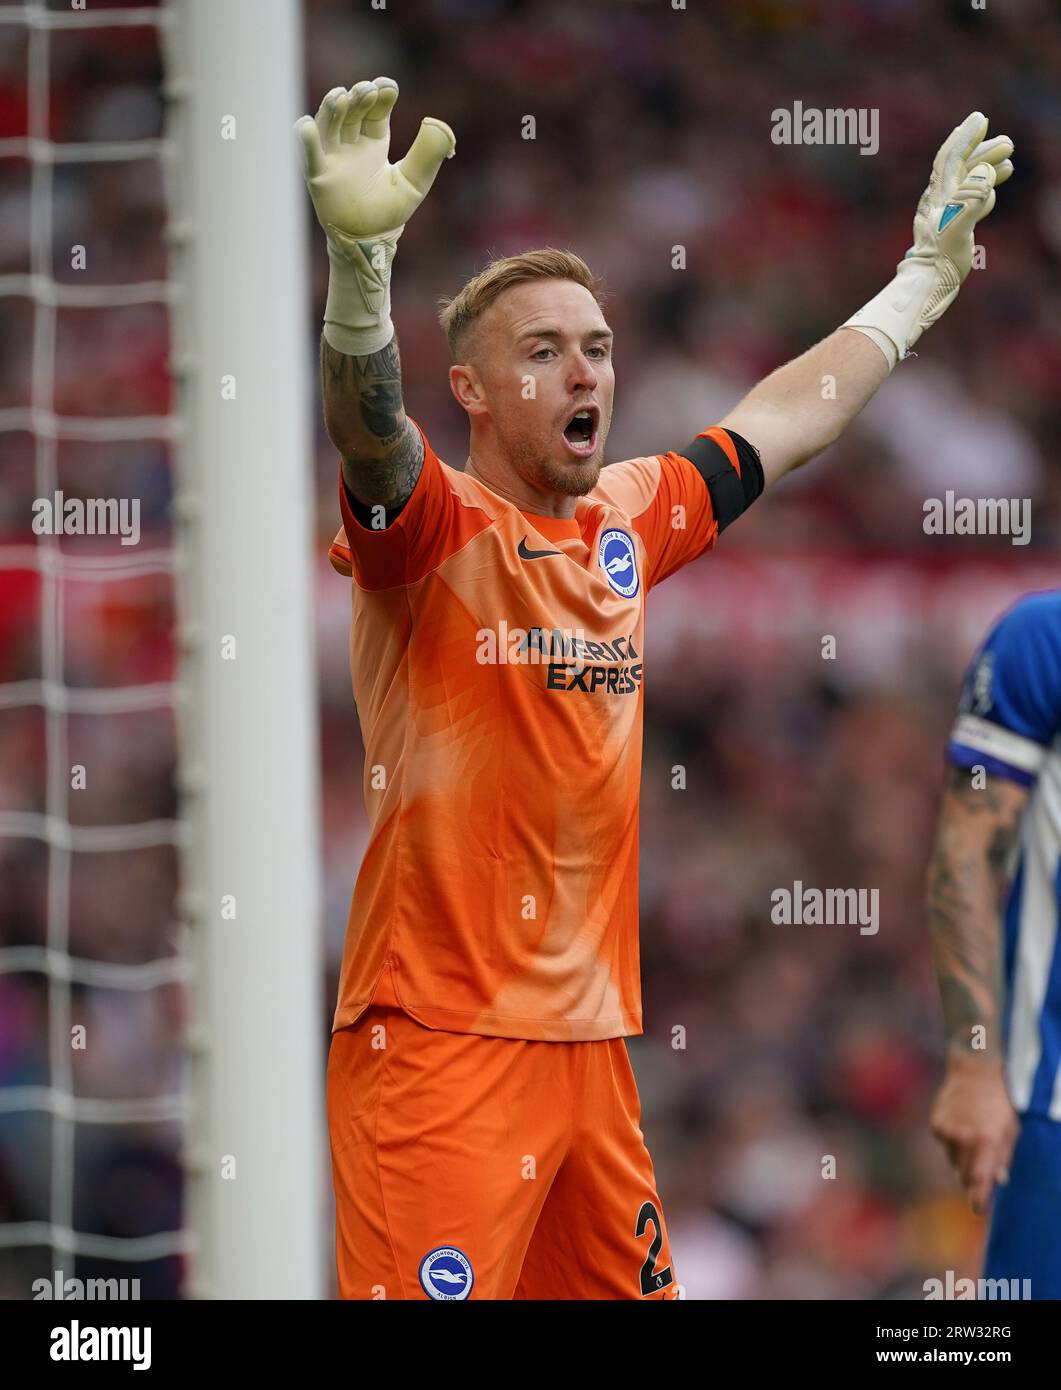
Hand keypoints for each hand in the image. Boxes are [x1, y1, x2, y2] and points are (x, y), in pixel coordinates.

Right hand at [294, 78, 454, 353]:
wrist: (370, 242)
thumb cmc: (390, 212)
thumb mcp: (415, 182)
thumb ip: (428, 155)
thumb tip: (441, 126)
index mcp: (374, 141)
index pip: (375, 109)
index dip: (381, 95)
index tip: (388, 88)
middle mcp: (351, 144)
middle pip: (352, 111)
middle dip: (359, 97)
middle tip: (368, 90)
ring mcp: (333, 157)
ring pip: (330, 124)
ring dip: (334, 107)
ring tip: (342, 96)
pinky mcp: (319, 175)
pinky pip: (310, 153)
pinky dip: (306, 138)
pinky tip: (306, 125)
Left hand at [902, 111, 1013, 300]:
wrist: (928, 284)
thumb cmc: (940, 260)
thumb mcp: (957, 227)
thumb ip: (971, 198)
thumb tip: (987, 171)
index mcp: (939, 196)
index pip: (952, 158)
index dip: (966, 137)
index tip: (980, 119)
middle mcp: (940, 200)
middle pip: (962, 166)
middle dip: (983, 150)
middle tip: (1007, 142)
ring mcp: (947, 213)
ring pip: (969, 181)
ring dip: (987, 167)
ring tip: (1009, 159)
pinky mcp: (953, 226)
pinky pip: (971, 200)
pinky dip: (985, 189)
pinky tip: (997, 188)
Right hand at [930, 1054, 1018, 1216]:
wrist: (974, 1072)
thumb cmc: (999, 1102)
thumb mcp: (1011, 1129)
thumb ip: (1003, 1157)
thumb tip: (998, 1181)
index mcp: (986, 1140)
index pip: (979, 1179)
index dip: (978, 1198)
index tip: (978, 1210)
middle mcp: (963, 1138)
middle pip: (964, 1175)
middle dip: (973, 1179)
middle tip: (980, 1174)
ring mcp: (947, 1131)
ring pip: (954, 1161)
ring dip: (963, 1159)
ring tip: (972, 1139)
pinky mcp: (936, 1125)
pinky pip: (945, 1146)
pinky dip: (953, 1143)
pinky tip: (960, 1127)